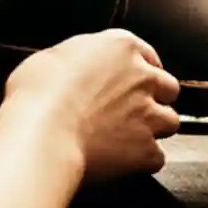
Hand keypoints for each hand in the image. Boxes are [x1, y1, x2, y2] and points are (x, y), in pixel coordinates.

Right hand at [3, 29, 179, 180]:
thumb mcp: (51, 57)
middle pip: (167, 87)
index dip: (138, 69)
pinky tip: (123, 161)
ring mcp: (148, 114)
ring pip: (171, 121)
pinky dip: (143, 160)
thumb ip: (76, 61)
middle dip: (153, 98)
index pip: (147, 54)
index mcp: (120, 46)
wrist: (42, 132)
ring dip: (154, 129)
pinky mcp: (145, 149)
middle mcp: (142, 77)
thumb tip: (73, 70)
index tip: (129, 79)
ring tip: (128, 137)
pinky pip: (157, 157)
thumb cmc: (37, 92)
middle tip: (130, 109)